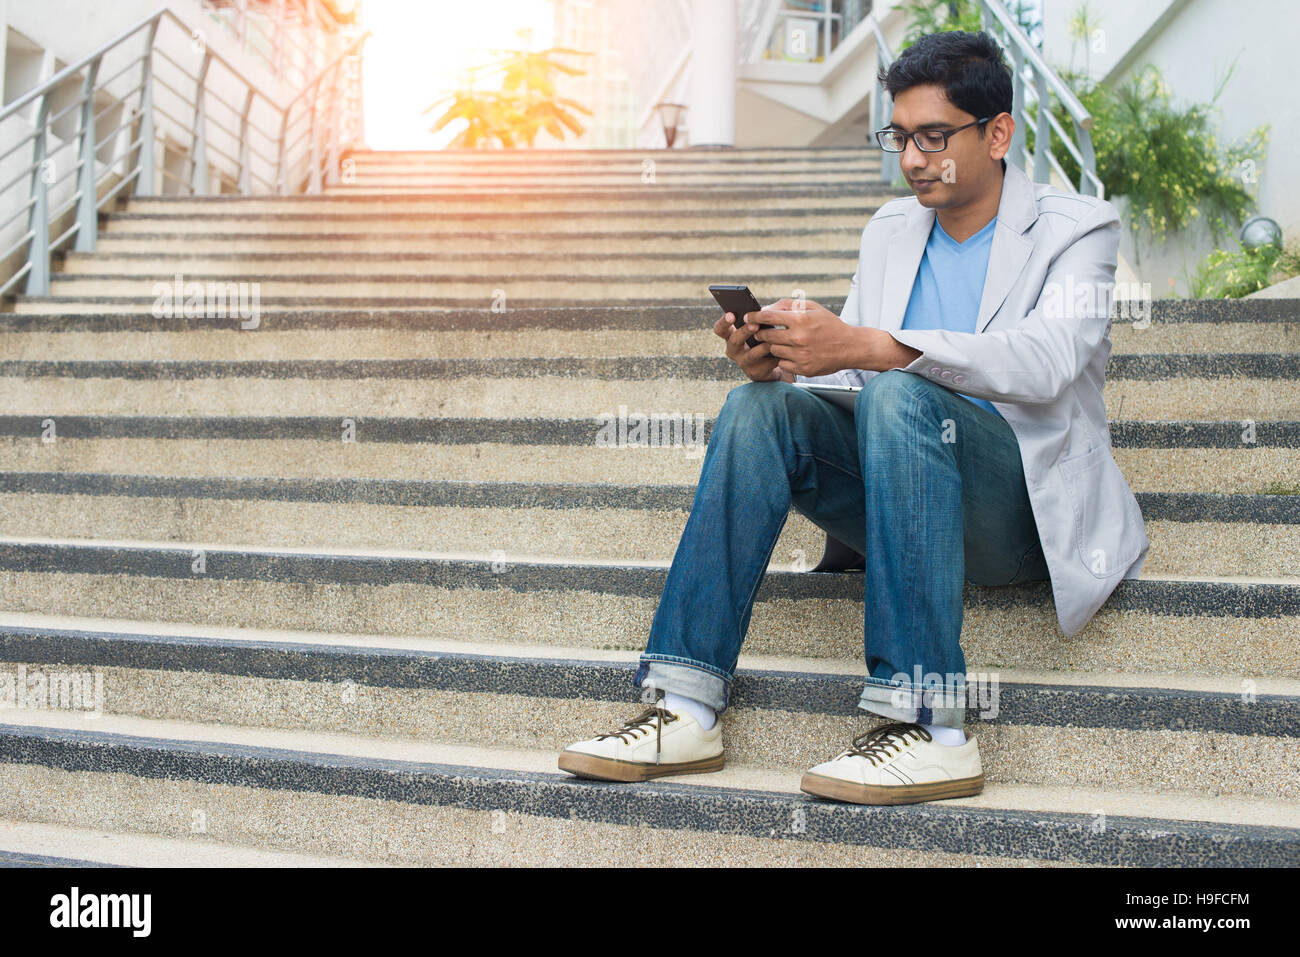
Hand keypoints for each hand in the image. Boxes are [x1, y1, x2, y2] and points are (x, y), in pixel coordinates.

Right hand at [713, 312, 795, 382]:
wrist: (772, 363)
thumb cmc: (764, 339)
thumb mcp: (758, 327)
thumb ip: (758, 319)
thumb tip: (765, 311)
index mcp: (731, 336)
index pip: (720, 329)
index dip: (724, 322)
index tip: (731, 315)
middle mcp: (733, 350)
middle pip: (734, 340)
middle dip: (744, 332)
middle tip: (754, 325)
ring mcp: (743, 362)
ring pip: (750, 355)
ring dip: (761, 347)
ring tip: (771, 341)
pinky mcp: (755, 372)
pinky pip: (765, 364)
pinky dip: (774, 357)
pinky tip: (782, 351)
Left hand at [749, 298, 863, 377]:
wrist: (850, 346)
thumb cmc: (829, 324)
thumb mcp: (812, 308)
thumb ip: (788, 305)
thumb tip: (765, 308)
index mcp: (801, 319)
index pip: (768, 317)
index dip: (754, 317)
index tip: (747, 317)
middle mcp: (799, 338)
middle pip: (766, 336)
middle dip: (761, 333)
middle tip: (761, 332)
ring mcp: (801, 355)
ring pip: (773, 350)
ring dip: (774, 346)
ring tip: (783, 342)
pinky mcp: (803, 369)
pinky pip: (782, 364)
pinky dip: (783, 359)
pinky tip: (792, 353)